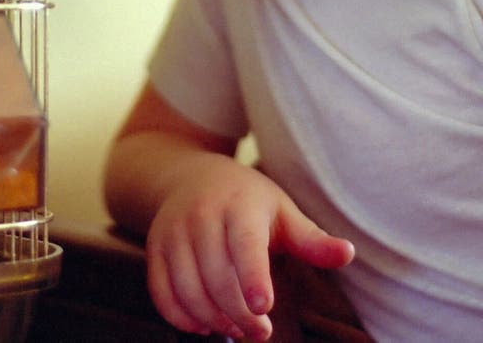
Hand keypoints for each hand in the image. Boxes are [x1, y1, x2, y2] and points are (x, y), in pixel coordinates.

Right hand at [145, 154, 353, 339]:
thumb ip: (311, 239)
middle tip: (260, 332)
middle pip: (216, 276)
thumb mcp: (280, 210)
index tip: (265, 309)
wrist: (190, 176)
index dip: (253, 277)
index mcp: (239, 205)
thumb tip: (347, 253)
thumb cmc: (246, 200)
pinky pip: (162, 292)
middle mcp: (201, 216)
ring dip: (212, 319)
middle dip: (239, 314)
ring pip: (188, 288)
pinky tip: (204, 323)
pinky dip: (181, 317)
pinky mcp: (156, 248)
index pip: (245, 244)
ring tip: (236, 327)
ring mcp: (173, 232)